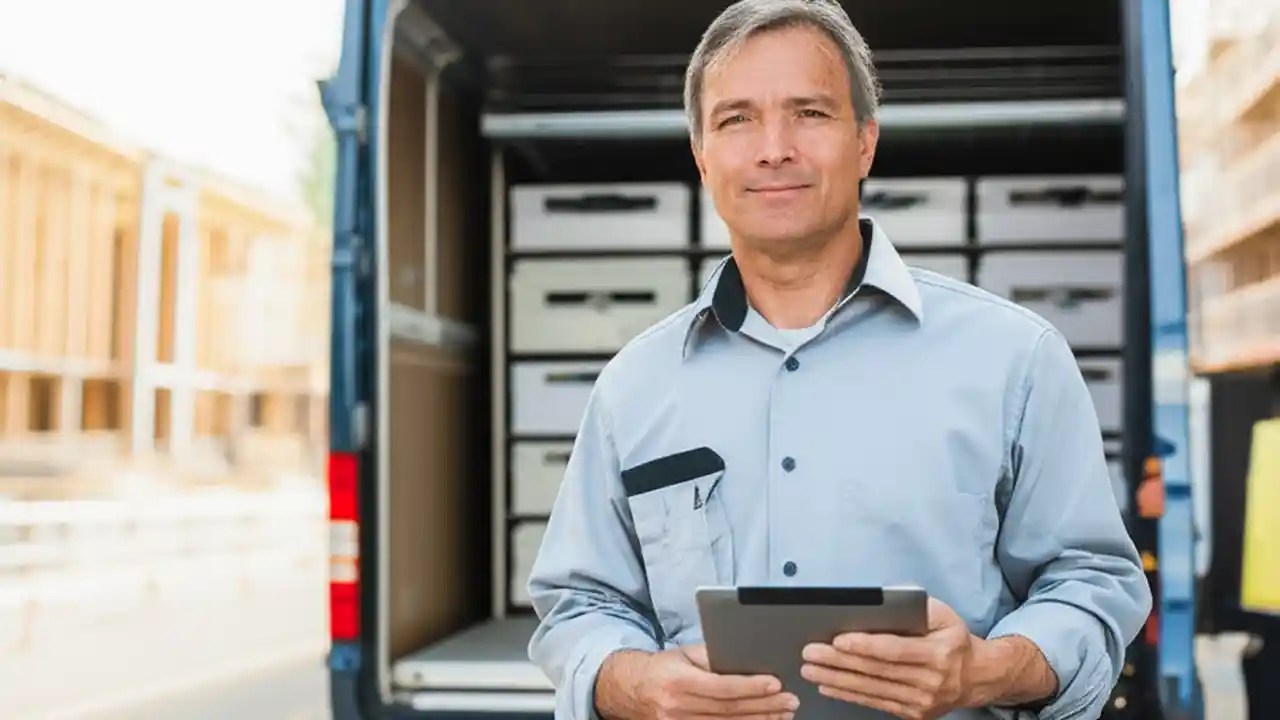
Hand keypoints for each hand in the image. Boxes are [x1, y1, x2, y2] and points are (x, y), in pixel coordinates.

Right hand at [598, 644, 799, 719]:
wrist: (631, 689)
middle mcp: (677, 706)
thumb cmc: (663, 667)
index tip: (776, 683)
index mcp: (678, 680)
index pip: (722, 687)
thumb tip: (746, 659)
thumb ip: (712, 657)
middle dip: (764, 706)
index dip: (751, 686)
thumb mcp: (684, 654)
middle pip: (729, 710)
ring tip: (783, 714)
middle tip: (790, 700)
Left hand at [799, 597, 974, 719]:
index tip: (837, 640)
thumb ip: (915, 607)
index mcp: (939, 653)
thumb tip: (880, 602)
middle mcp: (931, 681)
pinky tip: (828, 686)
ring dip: (837, 680)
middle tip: (810, 653)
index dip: (864, 646)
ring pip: (871, 689)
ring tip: (811, 670)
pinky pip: (875, 702)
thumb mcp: (943, 615)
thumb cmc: (952, 639)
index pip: (894, 650)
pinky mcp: (913, 714)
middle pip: (876, 671)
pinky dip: (848, 694)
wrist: (975, 676)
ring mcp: (922, 702)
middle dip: (839, 662)